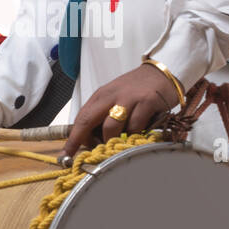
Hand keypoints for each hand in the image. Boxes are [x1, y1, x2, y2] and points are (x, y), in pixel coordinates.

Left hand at [61, 64, 177, 160]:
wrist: (161, 73)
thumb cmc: (135, 89)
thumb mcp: (113, 98)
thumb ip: (101, 115)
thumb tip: (90, 140)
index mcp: (100, 96)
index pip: (80, 118)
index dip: (73, 138)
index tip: (66, 153)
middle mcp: (111, 96)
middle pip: (88, 121)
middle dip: (83, 141)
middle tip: (87, 155)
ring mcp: (129, 98)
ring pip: (111, 127)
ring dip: (111, 140)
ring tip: (118, 142)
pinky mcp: (147, 102)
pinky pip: (135, 126)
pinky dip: (133, 134)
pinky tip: (137, 132)